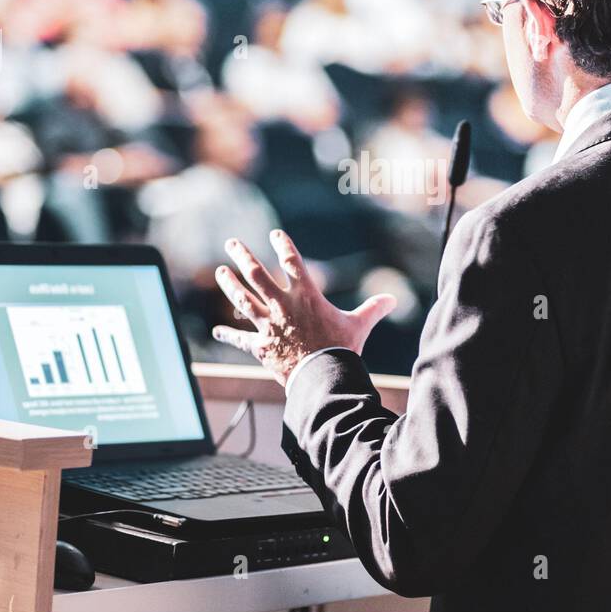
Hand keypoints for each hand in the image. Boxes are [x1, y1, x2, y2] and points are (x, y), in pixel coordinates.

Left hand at [212, 230, 396, 386]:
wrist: (323, 377)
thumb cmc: (342, 349)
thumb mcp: (360, 325)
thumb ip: (373, 308)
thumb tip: (393, 299)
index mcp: (306, 296)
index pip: (292, 262)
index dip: (283, 246)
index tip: (276, 234)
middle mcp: (282, 306)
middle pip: (257, 274)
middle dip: (243, 256)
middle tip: (231, 243)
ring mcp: (268, 325)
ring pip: (243, 300)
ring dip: (230, 284)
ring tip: (220, 272)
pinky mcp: (261, 346)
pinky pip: (241, 339)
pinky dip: (229, 334)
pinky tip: (217, 330)